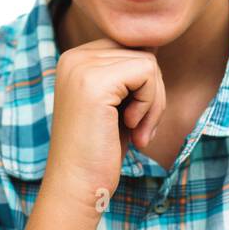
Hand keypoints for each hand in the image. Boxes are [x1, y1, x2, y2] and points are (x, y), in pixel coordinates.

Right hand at [42, 38, 166, 205]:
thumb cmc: (100, 150)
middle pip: (141, 53)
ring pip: (148, 63)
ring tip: (137, 131)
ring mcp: (82, 67)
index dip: (143, 84)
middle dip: (152, 93)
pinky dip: (150, 104)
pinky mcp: (95, 81)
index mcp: (75, 59)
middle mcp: (74, 57)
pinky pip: (147, 73)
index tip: (134, 118)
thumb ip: (128, 72)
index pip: (130, 49)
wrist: (77, 186)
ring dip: (154, 103)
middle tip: (139, 128)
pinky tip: (131, 127)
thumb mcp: (116, 103)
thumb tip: (154, 43)